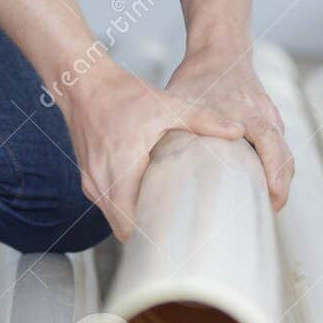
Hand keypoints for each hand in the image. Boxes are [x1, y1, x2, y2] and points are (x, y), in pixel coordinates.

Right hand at [57, 57, 246, 241]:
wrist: (84, 83)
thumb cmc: (123, 94)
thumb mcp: (168, 106)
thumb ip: (203, 120)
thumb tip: (238, 131)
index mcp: (121, 171)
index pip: (130, 228)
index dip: (152, 237)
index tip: (176, 239)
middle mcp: (100, 182)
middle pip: (123, 228)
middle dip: (148, 231)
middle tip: (178, 231)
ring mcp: (90, 181)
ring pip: (113, 217)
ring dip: (134, 218)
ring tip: (164, 215)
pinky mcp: (87, 176)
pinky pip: (107, 203)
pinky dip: (123, 204)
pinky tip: (145, 194)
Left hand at [164, 47, 293, 211]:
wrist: (220, 49)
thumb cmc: (198, 76)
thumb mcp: (182, 101)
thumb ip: (173, 129)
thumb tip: (149, 165)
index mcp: (248, 112)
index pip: (271, 145)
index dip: (275, 173)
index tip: (271, 198)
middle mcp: (264, 116)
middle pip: (284, 154)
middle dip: (281, 185)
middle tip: (270, 210)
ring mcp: (270, 117)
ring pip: (284, 152)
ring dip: (279, 179)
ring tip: (265, 206)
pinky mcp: (269, 120)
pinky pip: (278, 146)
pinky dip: (274, 166)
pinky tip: (260, 185)